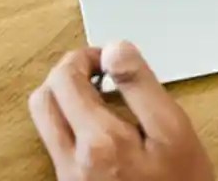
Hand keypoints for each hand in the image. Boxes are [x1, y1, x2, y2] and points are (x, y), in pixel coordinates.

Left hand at [28, 41, 213, 180]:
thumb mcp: (174, 131)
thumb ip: (141, 86)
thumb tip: (115, 50)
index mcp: (99, 142)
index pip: (65, 79)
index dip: (83, 57)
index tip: (108, 59)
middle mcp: (73, 161)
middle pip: (43, 99)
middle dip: (66, 75)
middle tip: (98, 71)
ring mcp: (69, 177)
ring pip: (46, 122)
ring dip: (66, 98)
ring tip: (102, 95)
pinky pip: (57, 142)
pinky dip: (71, 122)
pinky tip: (104, 125)